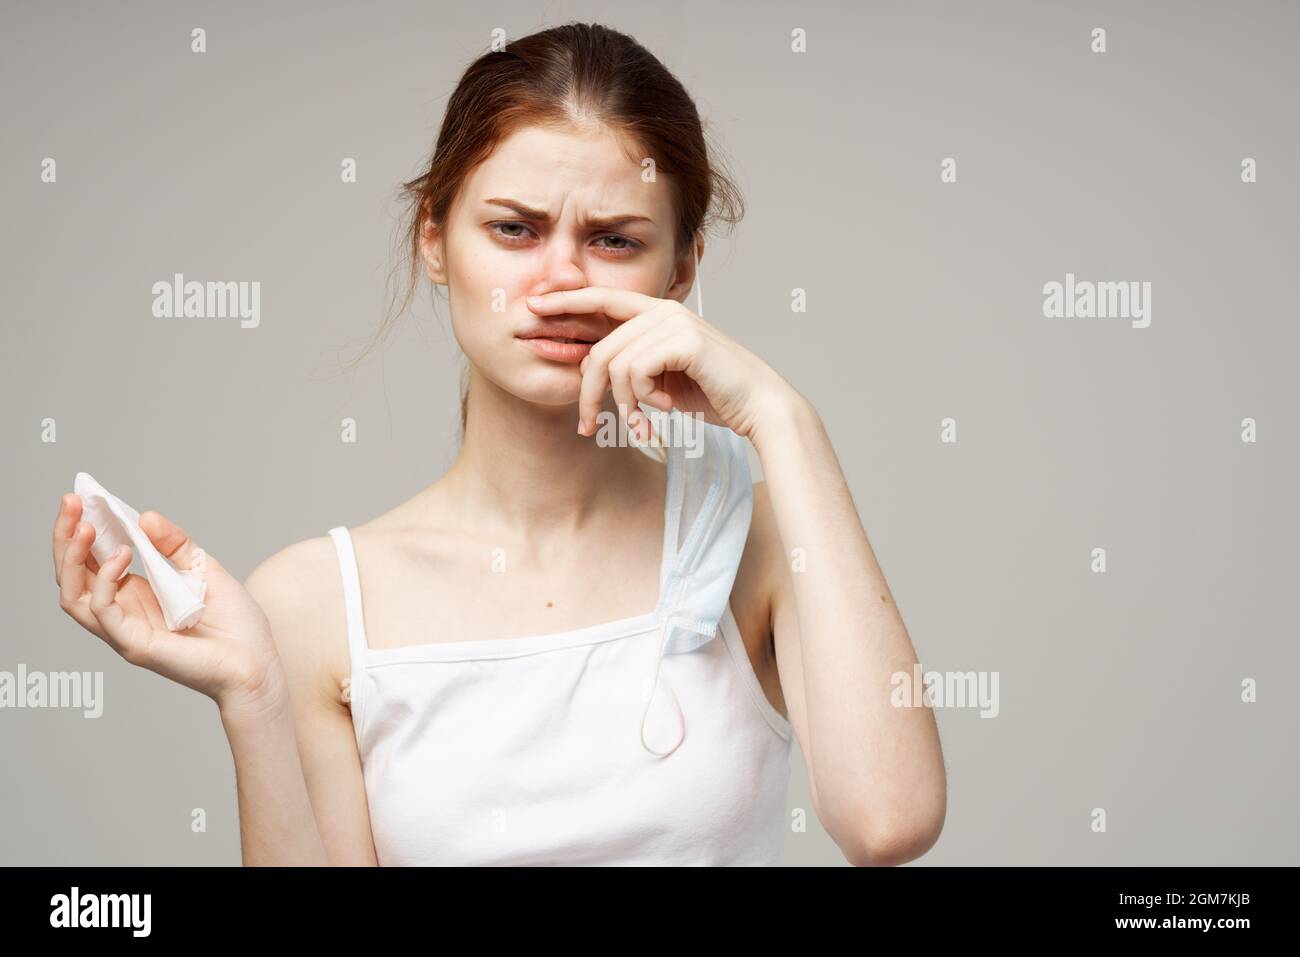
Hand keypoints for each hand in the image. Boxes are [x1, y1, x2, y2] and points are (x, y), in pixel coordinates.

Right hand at [52, 493, 282, 715]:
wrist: (257, 663)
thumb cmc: (234, 626)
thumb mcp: (205, 570)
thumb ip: (176, 545)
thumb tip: (146, 516)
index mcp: (135, 596)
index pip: (91, 562)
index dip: (80, 532)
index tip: (80, 497)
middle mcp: (123, 613)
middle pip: (72, 576)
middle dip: (66, 537)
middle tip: (71, 501)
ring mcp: (124, 631)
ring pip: (74, 596)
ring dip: (73, 558)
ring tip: (86, 525)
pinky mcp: (134, 644)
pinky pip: (103, 611)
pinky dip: (106, 580)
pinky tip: (123, 554)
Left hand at [525, 287, 797, 441]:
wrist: (758, 407)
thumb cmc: (713, 394)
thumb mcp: (663, 379)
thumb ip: (633, 367)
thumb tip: (593, 368)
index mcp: (658, 314)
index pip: (602, 301)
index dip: (566, 302)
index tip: (533, 309)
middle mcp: (664, 311)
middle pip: (600, 348)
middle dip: (588, 392)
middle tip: (589, 426)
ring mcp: (675, 323)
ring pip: (615, 364)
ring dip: (622, 404)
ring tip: (641, 424)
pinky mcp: (685, 341)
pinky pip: (636, 372)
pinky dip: (642, 400)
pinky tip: (662, 411)